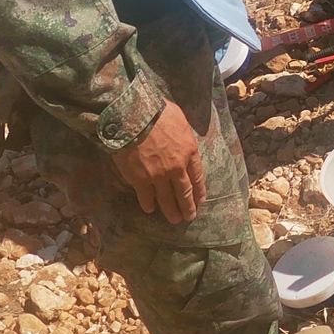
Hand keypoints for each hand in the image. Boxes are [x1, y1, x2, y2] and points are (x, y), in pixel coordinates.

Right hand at [110, 101, 206, 223]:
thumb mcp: (181, 120)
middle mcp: (177, 167)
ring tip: (174, 220)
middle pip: (185, 192)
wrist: (133, 118)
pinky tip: (150, 210)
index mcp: (189, 151)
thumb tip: (184, 137)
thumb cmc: (158, 113)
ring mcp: (158, 176)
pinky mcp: (140, 180)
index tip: (200, 200)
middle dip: (188, 206)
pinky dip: (149, 205)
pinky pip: (146, 197)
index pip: (198, 176)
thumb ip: (184, 134)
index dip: (199, 190)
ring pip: (167, 199)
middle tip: (189, 217)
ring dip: (171, 211)